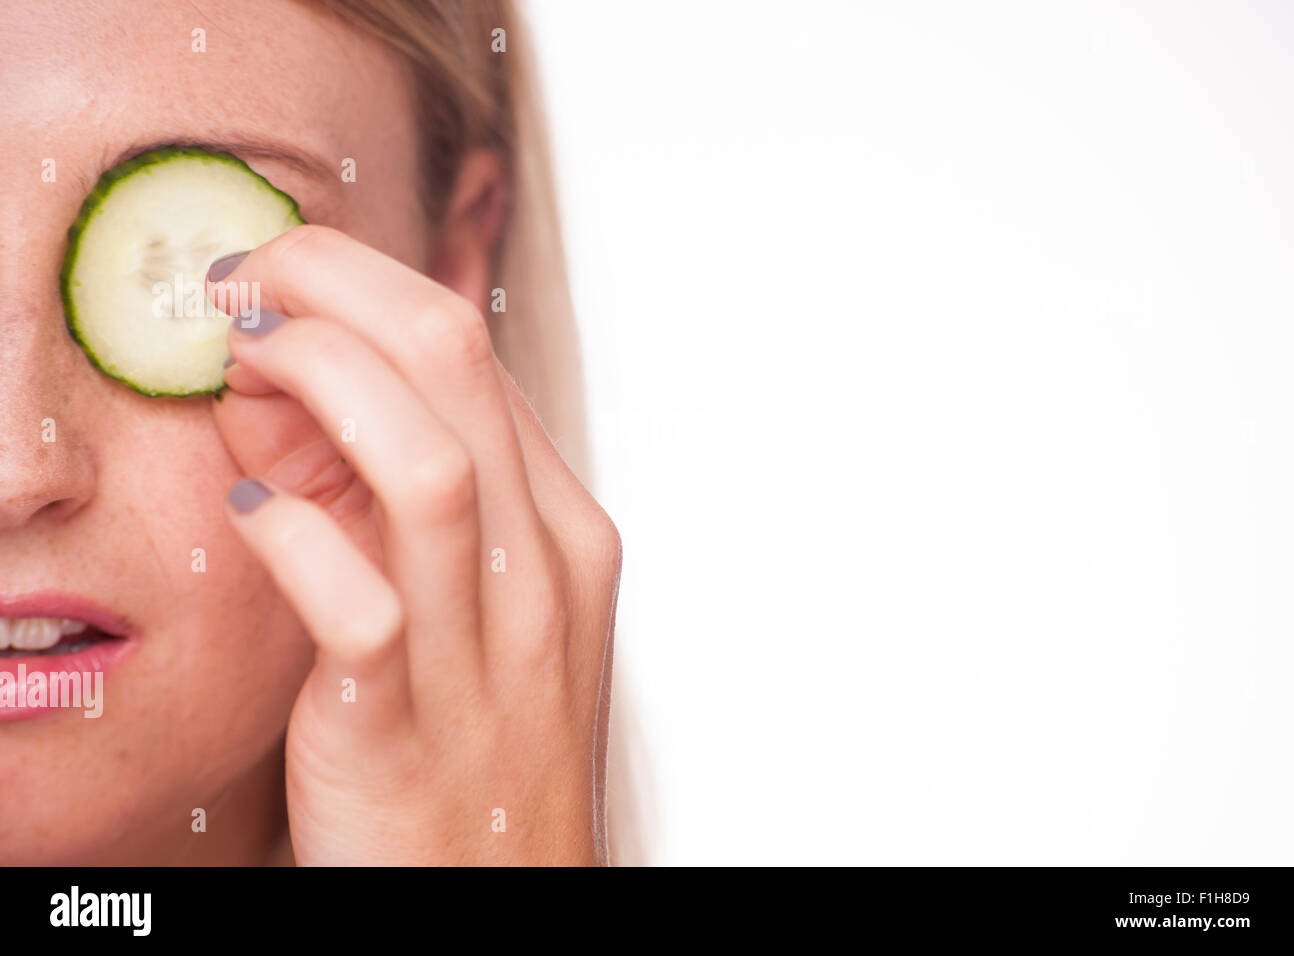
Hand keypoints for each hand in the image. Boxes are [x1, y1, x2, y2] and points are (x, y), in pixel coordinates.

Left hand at [207, 225, 620, 864]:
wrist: (504, 899)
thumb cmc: (480, 743)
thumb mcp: (475, 601)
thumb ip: (401, 494)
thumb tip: (293, 387)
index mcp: (562, 530)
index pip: (474, 354)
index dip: (363, 289)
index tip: (284, 279)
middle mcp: (541, 572)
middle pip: (454, 365)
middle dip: (333, 286)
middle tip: (247, 281)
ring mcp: (485, 650)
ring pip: (423, 463)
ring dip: (314, 378)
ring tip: (243, 363)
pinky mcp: (404, 728)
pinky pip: (358, 605)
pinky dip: (293, 534)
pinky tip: (251, 513)